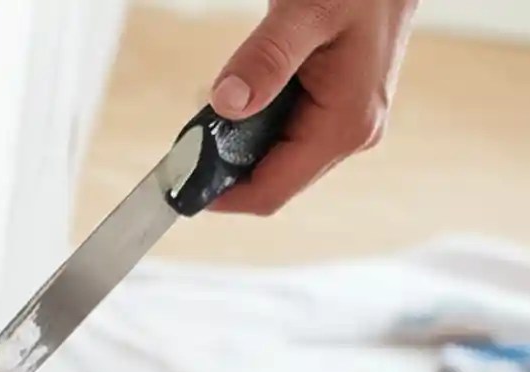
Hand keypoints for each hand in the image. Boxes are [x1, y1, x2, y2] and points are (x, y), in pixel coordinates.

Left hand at [206, 0, 417, 214]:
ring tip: (206, 117)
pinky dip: (254, 128)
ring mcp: (346, 126)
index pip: (272, 191)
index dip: (222, 196)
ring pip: (277, 161)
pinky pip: (286, 137)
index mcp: (345, 125)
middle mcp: (351, 135)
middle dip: (226, 168)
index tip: (179, 183)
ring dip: (238, 147)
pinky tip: (237, 101)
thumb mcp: (306, 12)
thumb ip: (266, 59)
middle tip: (186, 141)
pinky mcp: (337, 111)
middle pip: (272, 181)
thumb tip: (227, 104)